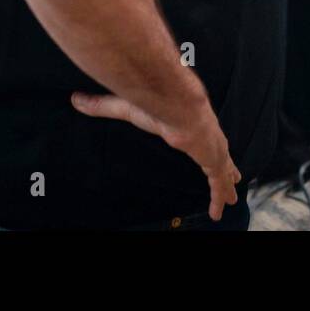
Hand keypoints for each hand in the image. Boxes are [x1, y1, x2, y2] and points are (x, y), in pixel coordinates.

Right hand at [72, 92, 240, 220]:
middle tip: (233, 177)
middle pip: (218, 156)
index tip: (204, 148)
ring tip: (232, 200)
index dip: (202, 144)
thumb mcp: (125, 108)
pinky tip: (219, 211)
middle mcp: (205, 137)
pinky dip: (219, 197)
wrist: (177, 103)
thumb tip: (76, 99)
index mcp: (188, 125)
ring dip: (226, 187)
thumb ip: (102, 105)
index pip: (197, 137)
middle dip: (225, 168)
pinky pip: (219, 183)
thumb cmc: (155, 103)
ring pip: (223, 172)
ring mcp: (213, 148)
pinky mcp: (214, 159)